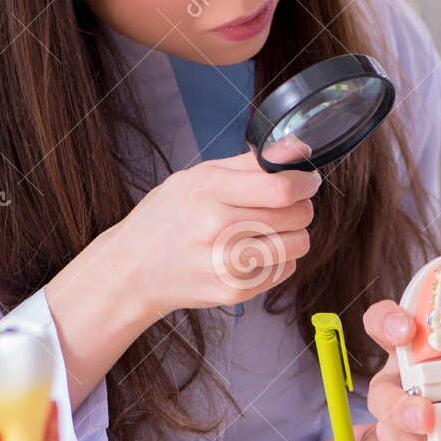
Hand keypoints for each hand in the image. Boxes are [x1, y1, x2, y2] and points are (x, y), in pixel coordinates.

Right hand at [46, 151, 317, 405]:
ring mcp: (227, 264)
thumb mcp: (198, 177)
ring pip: (299, 244)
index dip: (306, 182)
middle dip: (300, 206)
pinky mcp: (234, 291)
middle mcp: (218, 228)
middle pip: (297, 215)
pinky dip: (277, 259)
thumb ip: (252, 163)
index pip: (283, 188)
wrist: (132, 270)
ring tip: (266, 230)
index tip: (308, 181)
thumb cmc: (168, 217)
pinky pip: (285, 269)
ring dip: (292, 234)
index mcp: (209, 190)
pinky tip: (251, 253)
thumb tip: (300, 148)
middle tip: (282, 205)